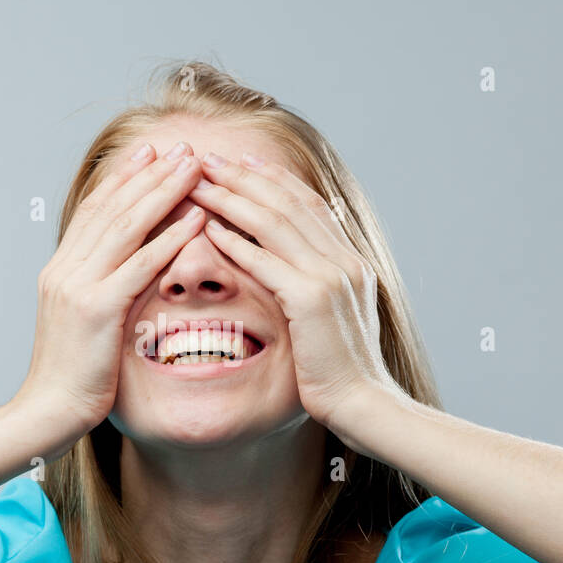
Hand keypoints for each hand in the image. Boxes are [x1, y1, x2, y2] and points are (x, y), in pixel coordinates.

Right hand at [13, 142, 206, 453]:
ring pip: (126, 226)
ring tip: (194, 167)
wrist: (46, 413)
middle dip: (149, 174)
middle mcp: (65, 270)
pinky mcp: (96, 309)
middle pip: (113, 208)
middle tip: (180, 147)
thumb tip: (123, 279)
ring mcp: (78, 287)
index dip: (124, 180)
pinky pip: (140, 265)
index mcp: (60, 271)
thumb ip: (98, 295)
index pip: (95, 211)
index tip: (151, 155)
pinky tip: (196, 219)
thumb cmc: (70, 380)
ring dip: (164, 192)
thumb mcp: (81, 327)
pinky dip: (170, 238)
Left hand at [188, 152, 401, 447]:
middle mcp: (344, 261)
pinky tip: (209, 230)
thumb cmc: (344, 373)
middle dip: (244, 176)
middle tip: (208, 158)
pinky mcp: (311, 300)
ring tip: (199, 183)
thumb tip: (299, 271)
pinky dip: (236, 243)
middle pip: (288, 203)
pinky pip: (266, 262)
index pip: (309, 204)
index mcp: (351, 261)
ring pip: (274, 223)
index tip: (242, 160)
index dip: (273, 179)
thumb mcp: (335, 320)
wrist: (364, 405)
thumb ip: (319, 289)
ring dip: (232, 198)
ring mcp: (330, 278)